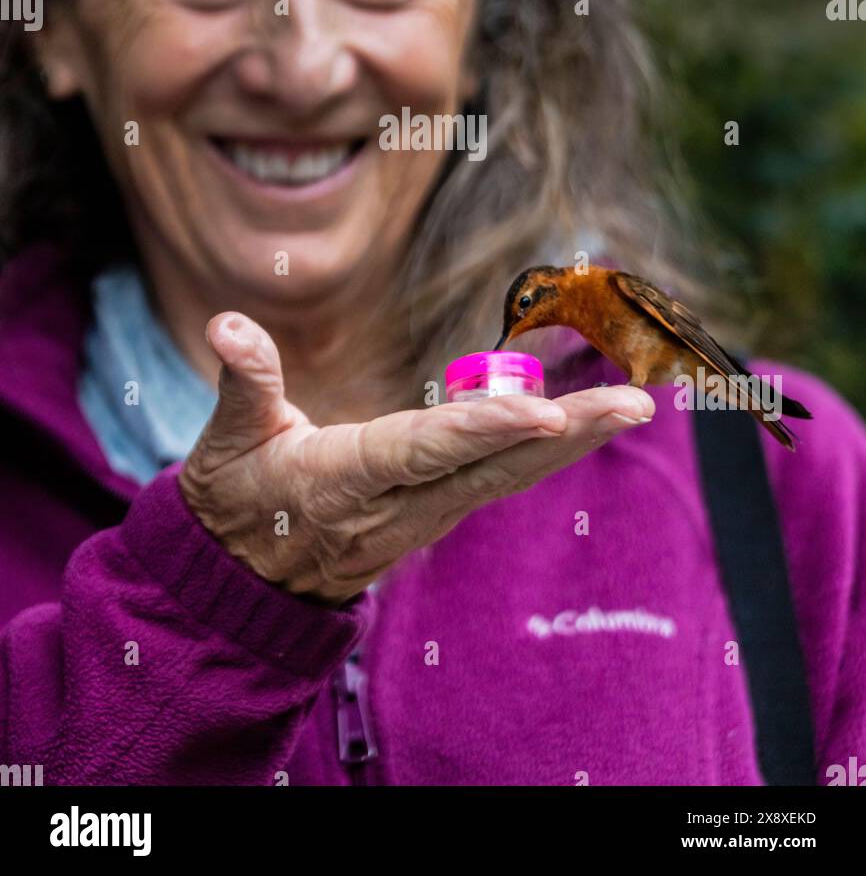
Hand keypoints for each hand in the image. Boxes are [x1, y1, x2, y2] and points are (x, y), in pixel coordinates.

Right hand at [179, 312, 654, 606]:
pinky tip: (586, 424)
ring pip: (509, 477)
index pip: (425, 451)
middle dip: (567, 437)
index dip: (483, 430)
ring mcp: (425, 516)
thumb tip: (227, 323)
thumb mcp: (225, 444)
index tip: (544, 411)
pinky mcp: (438, 513)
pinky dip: (549, 452)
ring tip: (634, 405)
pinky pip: (502, 480)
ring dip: (574, 443)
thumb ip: (241, 382)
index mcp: (347, 479)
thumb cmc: (237, 501)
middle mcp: (400, 505)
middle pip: (493, 467)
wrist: (245, 585)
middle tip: (636, 403)